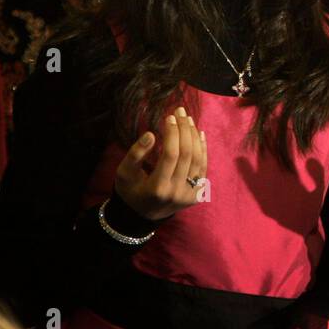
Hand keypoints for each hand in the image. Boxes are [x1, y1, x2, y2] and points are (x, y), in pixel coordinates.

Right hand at [114, 106, 208, 220]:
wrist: (141, 215)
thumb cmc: (130, 190)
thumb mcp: (124, 172)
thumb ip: (136, 153)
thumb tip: (151, 134)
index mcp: (158, 188)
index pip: (170, 155)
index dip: (172, 134)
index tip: (169, 117)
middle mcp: (177, 192)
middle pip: (187, 155)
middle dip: (184, 130)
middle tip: (180, 112)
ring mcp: (190, 195)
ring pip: (198, 160)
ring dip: (195, 137)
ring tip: (188, 120)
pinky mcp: (197, 195)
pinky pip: (204, 168)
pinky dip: (203, 149)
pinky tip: (199, 134)